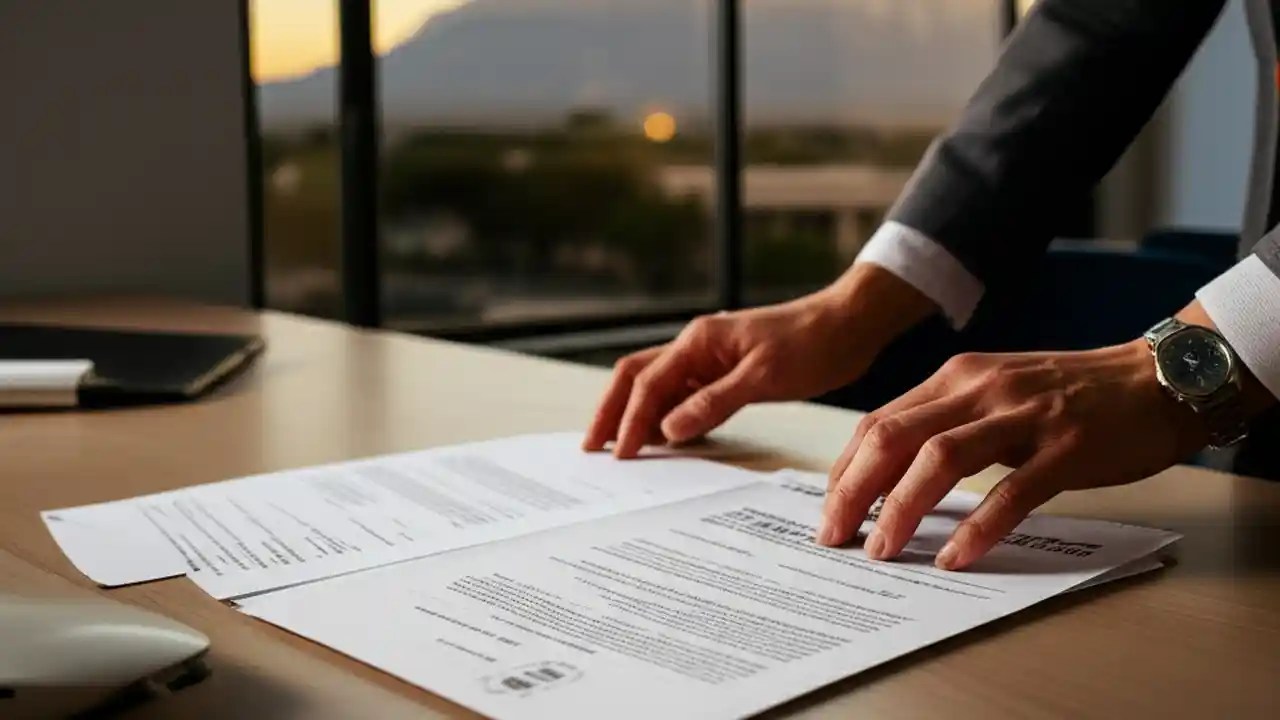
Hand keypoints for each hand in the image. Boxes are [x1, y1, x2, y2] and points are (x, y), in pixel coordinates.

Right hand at [583, 265, 936, 457]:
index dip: (629, 420)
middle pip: (637, 377)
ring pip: (658, 386)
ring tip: (617, 446)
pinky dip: (668, 416)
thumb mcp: (764, 376)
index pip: (648, 383)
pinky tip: (664, 438)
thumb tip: (669, 429)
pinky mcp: (728, 373)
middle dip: (612, 411)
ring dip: (635, 414)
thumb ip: (714, 401)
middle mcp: (696, 346)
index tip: (619, 454)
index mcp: (698, 340)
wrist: (849, 325)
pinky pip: (686, 395)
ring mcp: (711, 359)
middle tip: (593, 447)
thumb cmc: (812, 341)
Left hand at [818, 338, 1208, 570]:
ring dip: (901, 509)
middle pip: (893, 438)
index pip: (878, 424)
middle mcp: (980, 389)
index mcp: (956, 378)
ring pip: (940, 460)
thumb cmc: (1070, 395)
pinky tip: (956, 556)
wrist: (1156, 378)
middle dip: (853, 492)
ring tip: (881, 549)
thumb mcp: (995, 394)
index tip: (828, 512)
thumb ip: (947, 423)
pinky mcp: (1066, 447)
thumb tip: (890, 475)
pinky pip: (1011, 491)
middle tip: (834, 538)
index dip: (844, 471)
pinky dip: (978, 527)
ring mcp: (1023, 415)